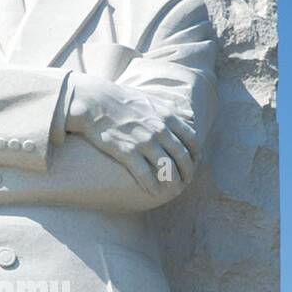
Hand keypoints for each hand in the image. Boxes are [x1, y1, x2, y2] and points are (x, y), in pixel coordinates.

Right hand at [65, 73, 197, 192]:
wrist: (95, 102)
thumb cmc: (121, 100)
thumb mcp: (151, 99)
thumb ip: (169, 109)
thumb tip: (186, 114)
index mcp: (166, 116)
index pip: (191, 139)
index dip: (195, 154)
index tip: (195, 163)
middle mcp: (159, 130)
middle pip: (182, 156)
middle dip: (187, 171)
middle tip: (186, 181)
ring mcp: (144, 141)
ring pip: (167, 167)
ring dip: (173, 181)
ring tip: (173, 190)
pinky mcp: (127, 152)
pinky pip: (144, 173)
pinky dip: (152, 185)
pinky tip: (154, 192)